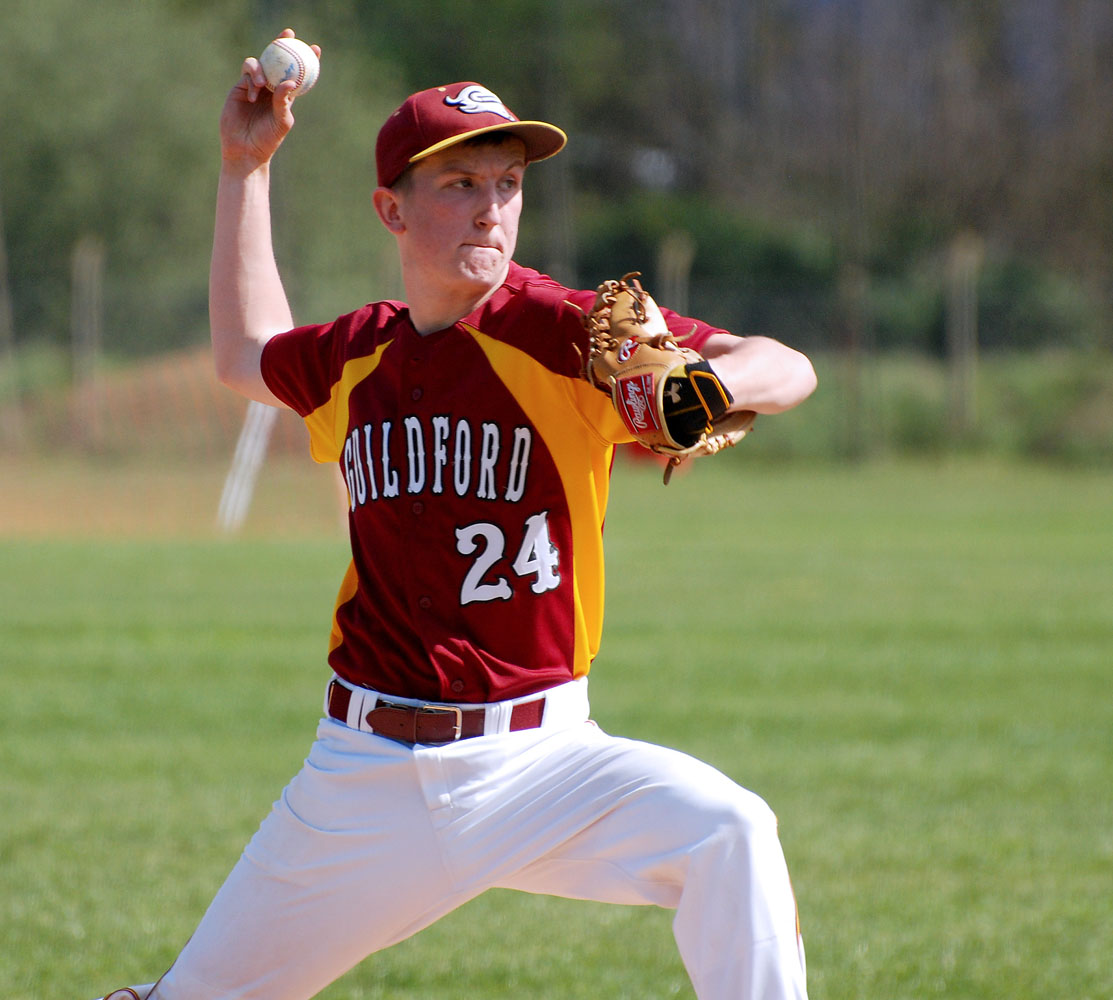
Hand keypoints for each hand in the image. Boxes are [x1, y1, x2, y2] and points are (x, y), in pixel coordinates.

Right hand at [218, 28, 320, 173]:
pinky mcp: (240, 87)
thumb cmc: (267, 140)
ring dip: (261, 68)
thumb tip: (291, 80)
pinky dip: (251, 79)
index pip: (297, 73)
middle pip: (277, 60)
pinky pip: (247, 73)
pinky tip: (252, 95)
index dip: (306, 59)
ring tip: (262, 84)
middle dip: (283, 43)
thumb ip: (284, 101)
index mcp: (285, 95)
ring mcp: (255, 86)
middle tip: (289, 33)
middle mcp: (270, 88)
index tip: (315, 49)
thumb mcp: (281, 122)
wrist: (245, 149)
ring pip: (259, 63)